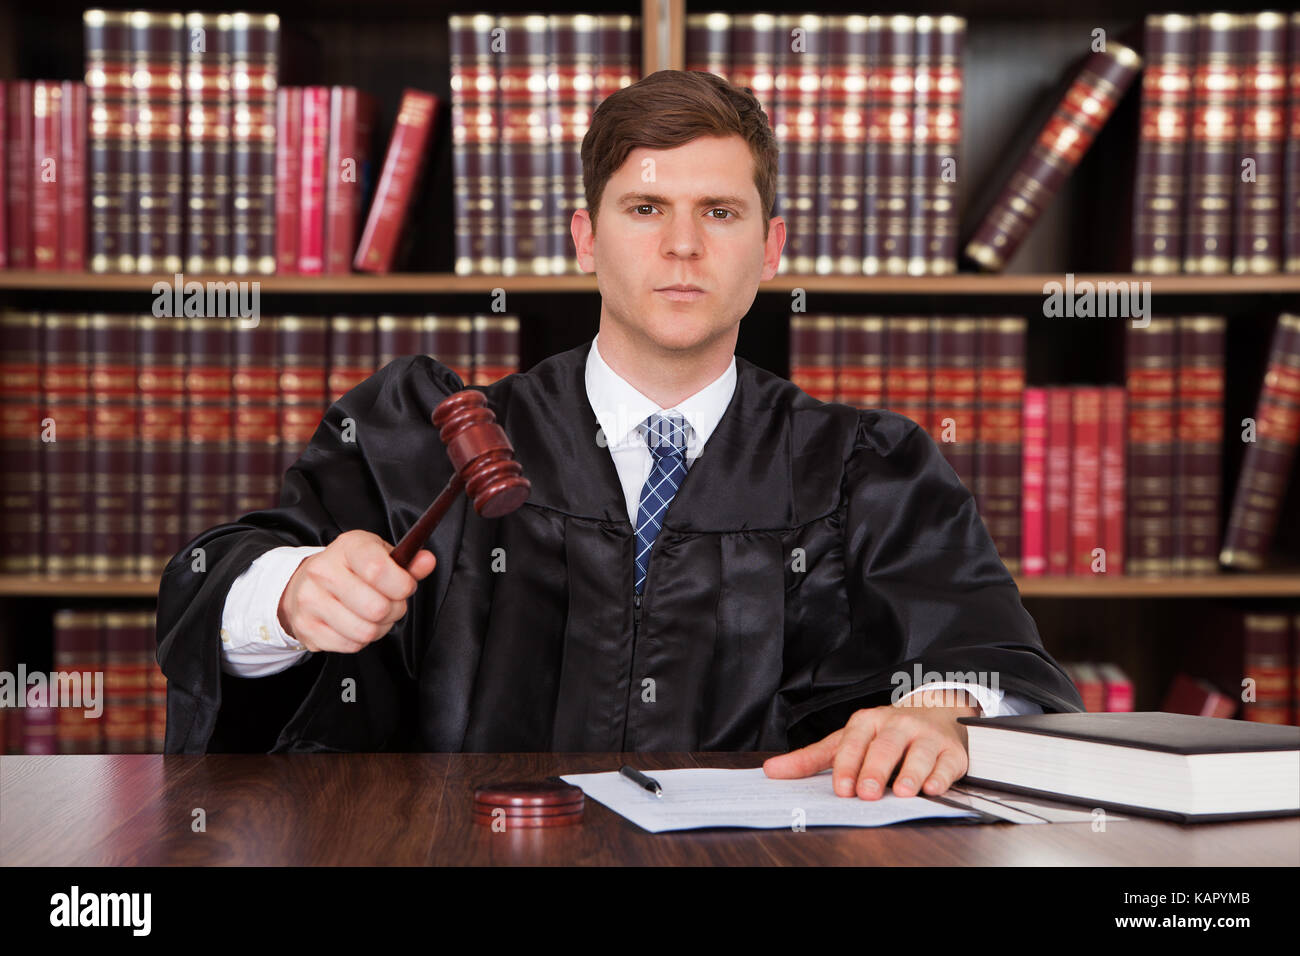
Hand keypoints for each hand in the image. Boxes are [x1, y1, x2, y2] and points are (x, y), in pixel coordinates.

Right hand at [276, 529, 435, 653]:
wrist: (305, 582)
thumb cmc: (350, 568)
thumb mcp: (379, 555)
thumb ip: (407, 562)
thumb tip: (427, 561)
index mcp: (347, 547)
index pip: (378, 570)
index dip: (402, 585)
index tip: (406, 587)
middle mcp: (323, 571)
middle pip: (376, 608)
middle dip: (393, 611)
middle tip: (390, 603)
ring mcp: (310, 600)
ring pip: (365, 631)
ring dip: (379, 628)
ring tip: (374, 615)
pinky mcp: (306, 626)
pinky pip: (350, 645)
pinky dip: (360, 640)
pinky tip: (356, 624)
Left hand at [762, 690, 979, 798]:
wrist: (935, 714)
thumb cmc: (883, 734)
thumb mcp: (846, 740)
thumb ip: (811, 758)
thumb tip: (771, 771)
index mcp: (867, 721)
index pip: (853, 742)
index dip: (847, 765)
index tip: (841, 788)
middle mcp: (897, 725)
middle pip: (885, 747)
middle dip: (875, 770)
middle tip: (867, 793)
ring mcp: (926, 737)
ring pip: (919, 754)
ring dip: (911, 773)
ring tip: (902, 792)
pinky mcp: (951, 752)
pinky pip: (947, 764)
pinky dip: (941, 777)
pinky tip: (933, 788)